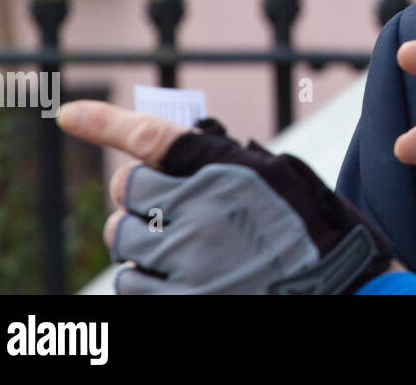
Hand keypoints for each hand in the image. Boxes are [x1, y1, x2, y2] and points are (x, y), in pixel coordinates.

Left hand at [58, 101, 394, 293]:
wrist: (344, 293)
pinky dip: (145, 281)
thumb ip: (227, 161)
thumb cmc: (318, 232)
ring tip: (184, 251)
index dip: (104, 122)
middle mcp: (197, 209)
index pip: (148, 138)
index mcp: (225, 169)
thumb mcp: (283, 176)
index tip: (70, 114)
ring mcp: (186, 259)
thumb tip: (173, 153)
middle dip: (141, 200)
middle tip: (170, 211)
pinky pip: (132, 286)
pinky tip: (179, 280)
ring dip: (142, 244)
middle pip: (127, 194)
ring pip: (124, 241)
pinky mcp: (182, 301)